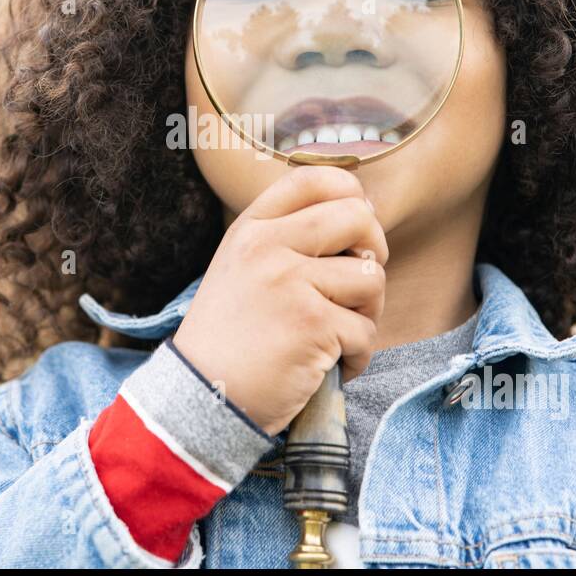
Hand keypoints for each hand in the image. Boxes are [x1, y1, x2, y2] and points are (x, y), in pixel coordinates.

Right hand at [172, 166, 387, 436]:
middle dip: (374, 252)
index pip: (313, 178)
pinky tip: (329, 366)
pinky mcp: (313, 324)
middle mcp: (268, 246)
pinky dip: (357, 356)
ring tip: (337, 335)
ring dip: (367, 313)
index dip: (350, 194)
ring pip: (372, 278)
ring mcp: (291, 283)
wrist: (200, 396)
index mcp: (251, 229)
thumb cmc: (229, 338)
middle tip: (357, 287)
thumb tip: (362, 214)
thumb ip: (285, 238)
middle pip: (358, 217)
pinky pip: (366, 331)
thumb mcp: (241, 268)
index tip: (356, 227)